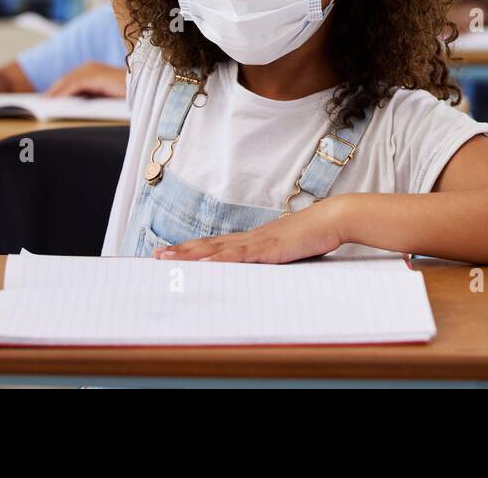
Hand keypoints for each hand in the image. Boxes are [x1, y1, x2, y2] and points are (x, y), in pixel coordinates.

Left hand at [43, 61, 126, 97]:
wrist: (147, 89)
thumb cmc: (129, 95)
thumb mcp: (105, 96)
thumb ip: (91, 96)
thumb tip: (73, 105)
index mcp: (93, 69)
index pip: (70, 79)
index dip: (56, 89)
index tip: (44, 100)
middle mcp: (92, 66)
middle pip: (65, 79)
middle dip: (52, 91)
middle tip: (39, 104)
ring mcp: (94, 70)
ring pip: (67, 81)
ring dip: (54, 93)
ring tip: (43, 105)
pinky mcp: (96, 76)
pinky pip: (75, 85)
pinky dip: (63, 93)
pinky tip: (54, 102)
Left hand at [156, 198, 350, 263]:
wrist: (331, 219)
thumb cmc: (313, 235)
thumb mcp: (288, 252)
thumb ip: (273, 259)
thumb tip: (264, 269)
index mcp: (253, 241)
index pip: (216, 245)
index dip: (192, 249)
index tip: (171, 252)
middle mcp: (249, 239)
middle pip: (208, 245)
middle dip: (181, 251)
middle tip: (155, 256)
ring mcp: (257, 242)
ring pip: (217, 249)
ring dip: (191, 254)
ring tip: (168, 258)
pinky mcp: (268, 248)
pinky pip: (240, 256)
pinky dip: (220, 260)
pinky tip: (205, 264)